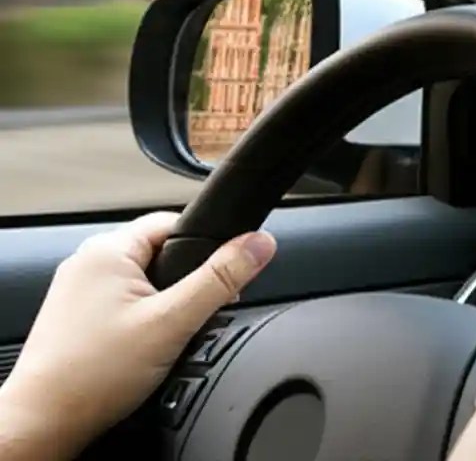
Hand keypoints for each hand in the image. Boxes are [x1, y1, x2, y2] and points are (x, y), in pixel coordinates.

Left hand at [0, 212, 275, 460]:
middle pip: (161, 255)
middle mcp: (87, 263)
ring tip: (160, 340)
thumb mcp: (173, 322)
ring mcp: (78, 291)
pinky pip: (123, 305)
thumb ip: (220, 279)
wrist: (44, 423)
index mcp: (108, 249)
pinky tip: (140, 351)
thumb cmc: (92, 375)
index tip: (220, 281)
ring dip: (162, 307)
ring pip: (144, 283)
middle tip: (188, 320)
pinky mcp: (75, 317)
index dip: (206, 250)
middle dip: (185, 285)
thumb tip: (259, 244)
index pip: (175, 224)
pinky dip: (141, 323)